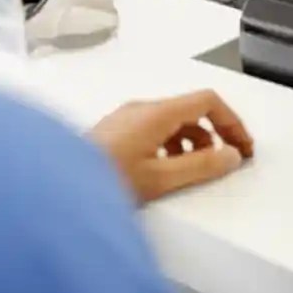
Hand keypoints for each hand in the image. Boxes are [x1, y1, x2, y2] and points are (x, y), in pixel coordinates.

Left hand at [88, 90, 254, 203]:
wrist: (51, 191)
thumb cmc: (100, 180)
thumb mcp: (161, 179)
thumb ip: (202, 167)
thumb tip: (229, 156)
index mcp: (156, 113)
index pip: (208, 101)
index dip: (232, 122)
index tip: (241, 145)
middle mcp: (140, 109)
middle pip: (190, 111)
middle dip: (213, 135)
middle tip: (225, 160)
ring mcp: (124, 120)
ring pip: (172, 122)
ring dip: (191, 143)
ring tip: (194, 171)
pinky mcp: (113, 133)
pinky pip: (153, 130)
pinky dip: (170, 146)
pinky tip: (164, 171)